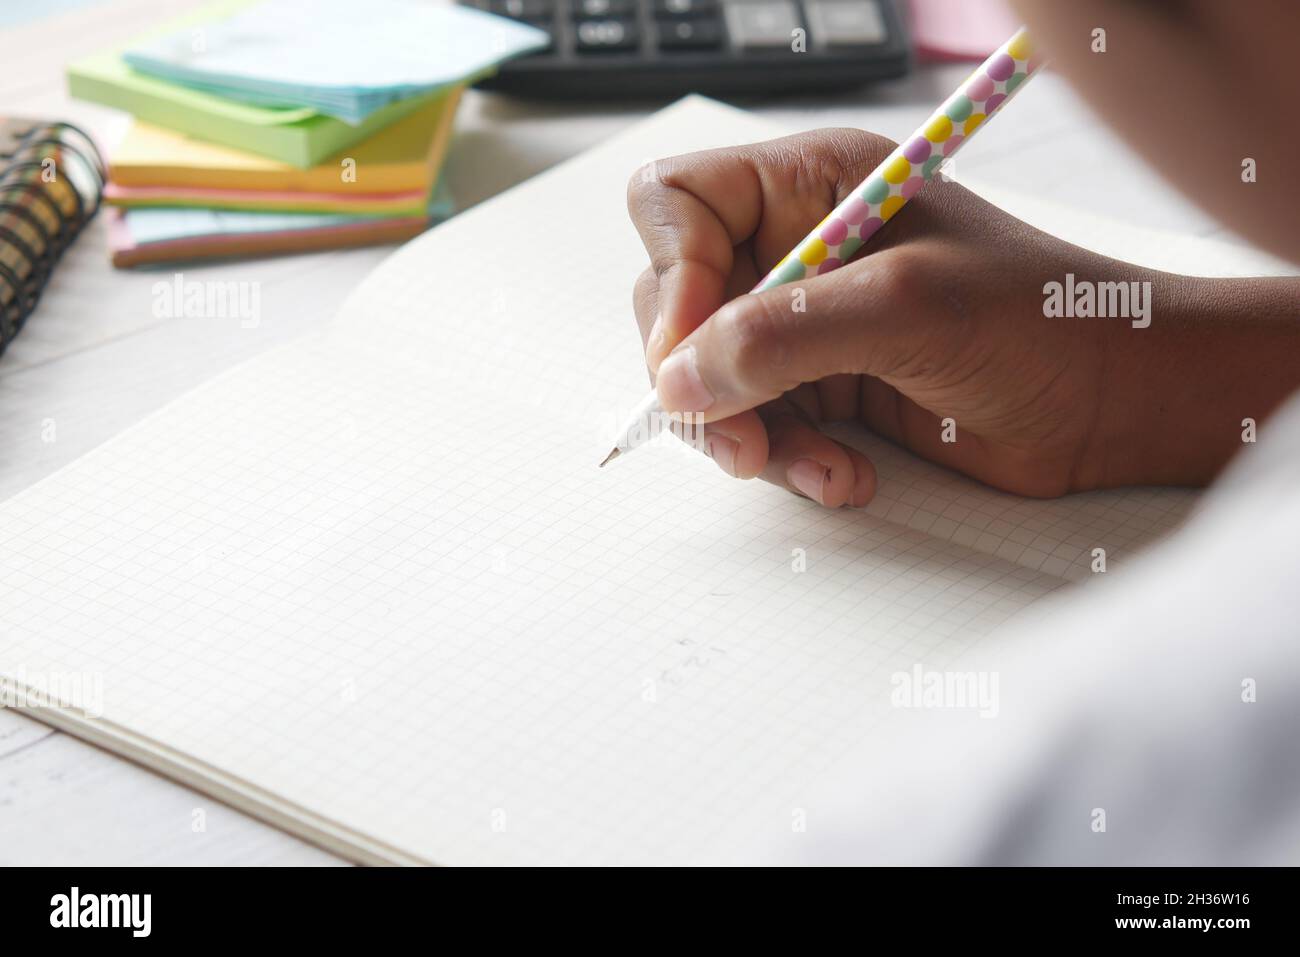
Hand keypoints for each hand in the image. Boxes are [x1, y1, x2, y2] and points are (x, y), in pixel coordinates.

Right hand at [626, 129, 1299, 504]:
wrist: (1114, 401)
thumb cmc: (1042, 320)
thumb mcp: (907, 308)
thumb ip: (781, 336)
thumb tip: (677, 379)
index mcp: (809, 184)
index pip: (677, 207)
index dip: (671, 280)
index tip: (691, 357)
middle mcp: (795, 247)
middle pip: (678, 306)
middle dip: (704, 382)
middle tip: (740, 438)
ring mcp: (807, 322)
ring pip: (711, 381)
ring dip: (753, 437)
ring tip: (819, 466)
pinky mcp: (824, 386)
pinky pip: (760, 428)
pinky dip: (792, 462)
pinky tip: (847, 475)